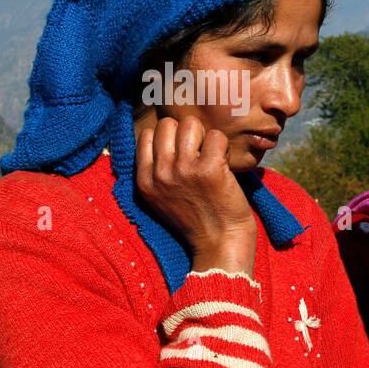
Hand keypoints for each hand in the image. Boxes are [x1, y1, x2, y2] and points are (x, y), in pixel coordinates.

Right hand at [136, 116, 257, 275]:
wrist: (220, 244)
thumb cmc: (195, 220)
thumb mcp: (160, 199)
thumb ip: (155, 171)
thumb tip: (158, 136)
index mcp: (144, 181)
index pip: (146, 135)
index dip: (167, 138)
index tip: (180, 153)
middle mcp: (160, 173)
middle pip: (167, 124)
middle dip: (185, 133)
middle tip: (198, 153)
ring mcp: (184, 169)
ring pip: (191, 124)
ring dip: (204, 136)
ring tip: (211, 156)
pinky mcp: (209, 169)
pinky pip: (216, 136)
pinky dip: (223, 147)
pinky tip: (224, 164)